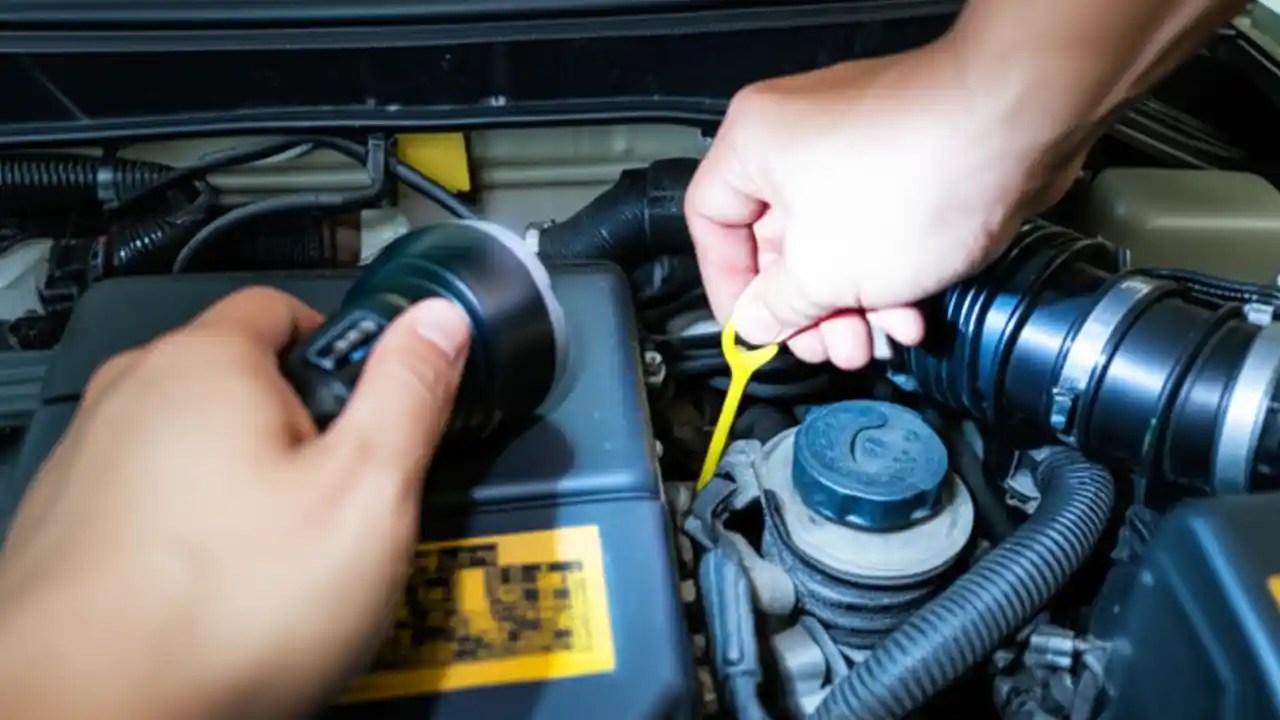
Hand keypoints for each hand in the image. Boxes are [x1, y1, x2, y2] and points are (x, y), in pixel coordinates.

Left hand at [0, 288, 470, 718]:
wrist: (86, 716)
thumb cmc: (218, 614)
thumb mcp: (364, 493)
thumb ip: (409, 393)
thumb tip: (438, 324)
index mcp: (205, 364)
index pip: (286, 307)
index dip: (346, 352)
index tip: (374, 409)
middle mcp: (133, 396)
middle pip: (244, 381)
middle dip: (301, 432)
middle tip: (338, 504)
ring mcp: (92, 461)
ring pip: (199, 447)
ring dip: (246, 485)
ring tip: (283, 563)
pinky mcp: (71, 525)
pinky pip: (157, 503)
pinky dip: (195, 531)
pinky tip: (224, 591)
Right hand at [685, 39, 1086, 368]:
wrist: (1018, 128)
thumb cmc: (917, 174)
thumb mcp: (823, 272)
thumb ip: (778, 305)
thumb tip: (758, 323)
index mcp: (754, 146)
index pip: (710, 222)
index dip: (727, 286)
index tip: (752, 329)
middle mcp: (799, 138)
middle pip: (778, 243)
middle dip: (808, 309)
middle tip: (826, 346)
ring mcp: (858, 148)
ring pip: (835, 245)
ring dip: (853, 305)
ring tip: (875, 340)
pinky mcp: (908, 162)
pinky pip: (880, 232)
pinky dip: (890, 277)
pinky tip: (912, 313)